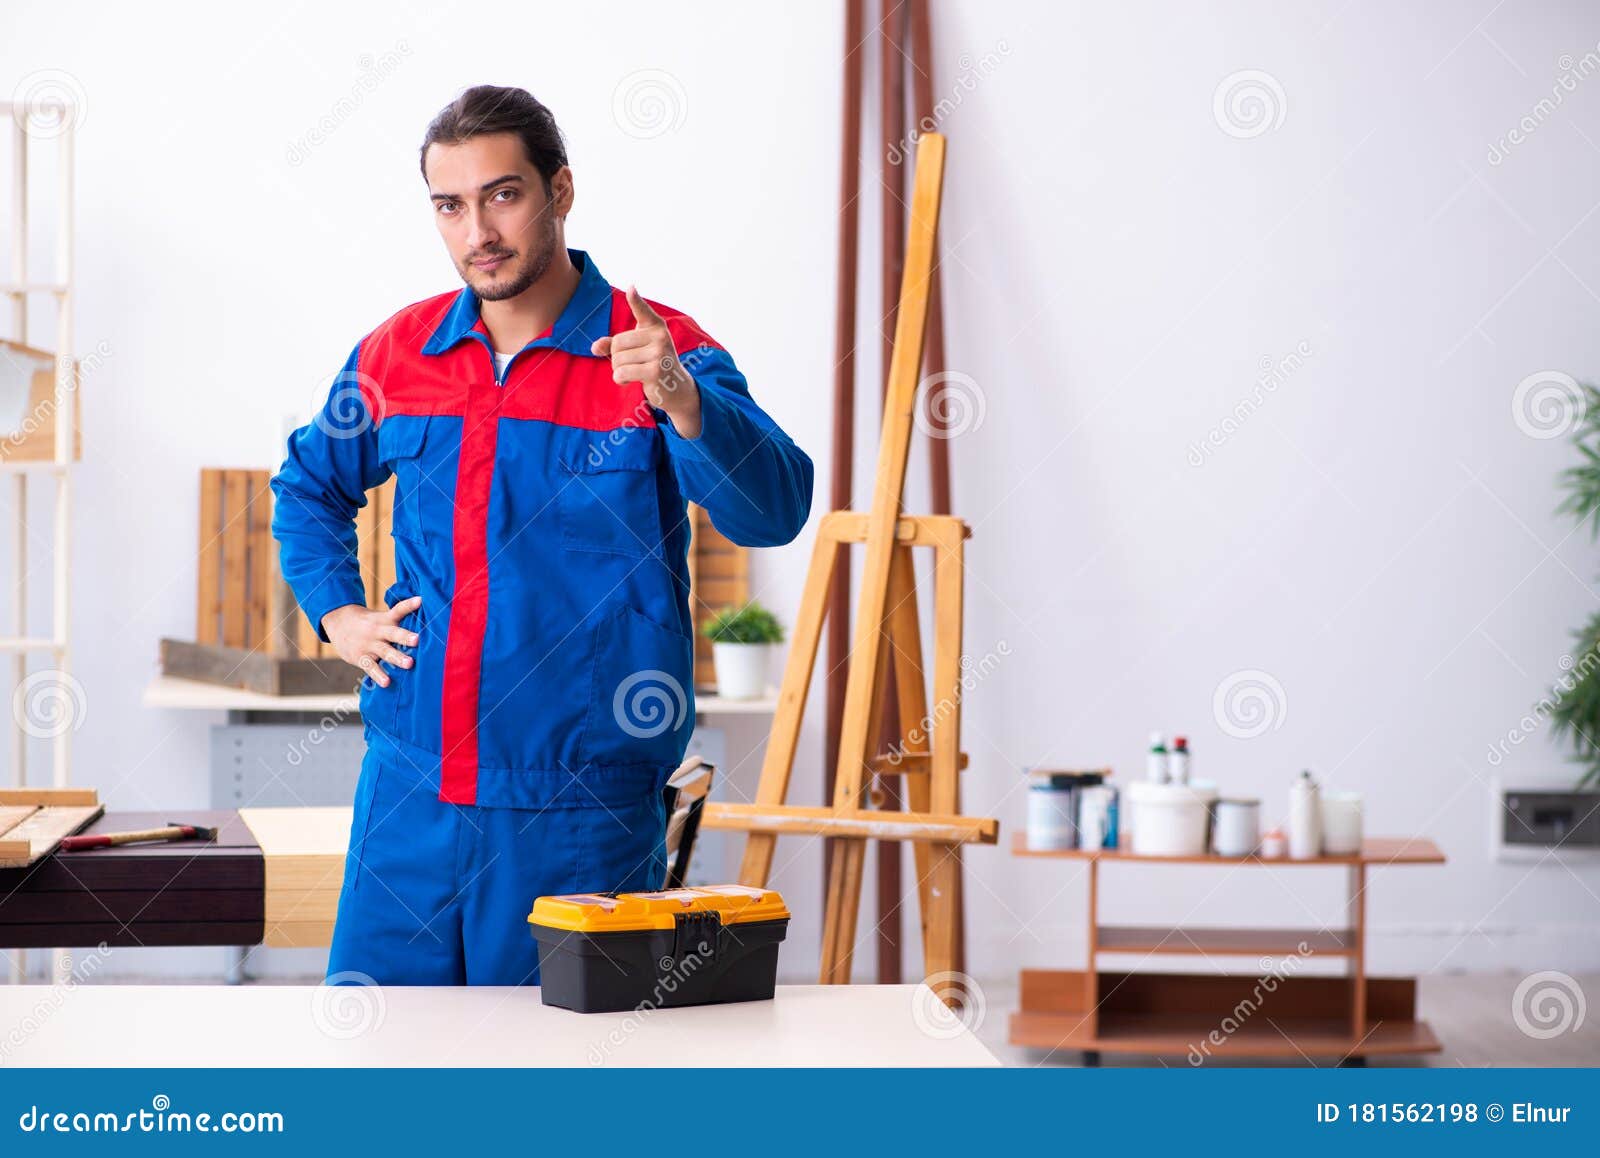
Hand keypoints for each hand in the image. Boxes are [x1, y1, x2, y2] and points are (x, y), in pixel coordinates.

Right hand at [321, 597, 420, 688]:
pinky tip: (386, 683)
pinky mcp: (360, 657)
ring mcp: (369, 645)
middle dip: (405, 637)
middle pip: (393, 633)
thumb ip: (399, 620)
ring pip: (384, 651)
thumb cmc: (368, 623)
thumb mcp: (381, 617)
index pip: (398, 610)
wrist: (338, 623)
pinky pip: (370, 667)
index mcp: (385, 620)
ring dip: (396, 658)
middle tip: (417, 640)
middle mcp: (378, 631)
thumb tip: (424, 618)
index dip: (409, 605)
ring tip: (409, 664)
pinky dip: (378, 675)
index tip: (420, 600)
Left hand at [590, 285, 701, 437]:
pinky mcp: (655, 371)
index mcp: (655, 326)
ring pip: (617, 360)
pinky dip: (620, 379)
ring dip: (618, 370)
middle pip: (617, 343)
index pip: (642, 311)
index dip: (635, 300)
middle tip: (632, 364)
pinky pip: (621, 373)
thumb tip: (594, 348)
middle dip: (616, 357)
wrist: (675, 387)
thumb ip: (613, 345)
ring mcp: (659, 353)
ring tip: (634, 372)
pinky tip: (632, 380)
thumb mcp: (635, 350)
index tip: (631, 288)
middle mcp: (660, 336)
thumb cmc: (652, 364)